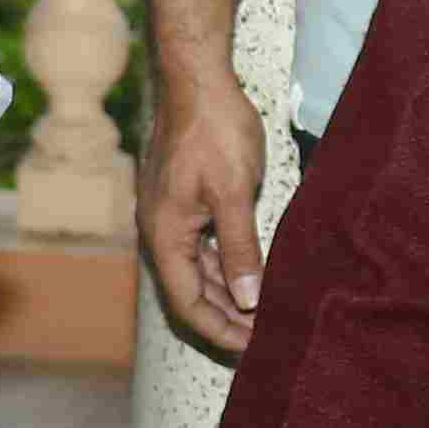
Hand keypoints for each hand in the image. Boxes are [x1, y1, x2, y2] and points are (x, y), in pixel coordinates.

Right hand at [141, 71, 269, 359]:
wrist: (198, 79)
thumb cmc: (214, 130)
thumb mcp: (233, 192)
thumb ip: (240, 248)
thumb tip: (249, 298)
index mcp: (166, 234)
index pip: (187, 303)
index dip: (219, 330)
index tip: (252, 348)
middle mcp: (163, 231)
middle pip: (191, 292)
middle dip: (227, 318)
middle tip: (266, 338)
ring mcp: (173, 216)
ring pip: (199, 271)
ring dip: (228, 294)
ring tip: (264, 316)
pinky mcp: (187, 201)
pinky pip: (204, 248)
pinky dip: (227, 267)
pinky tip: (254, 276)